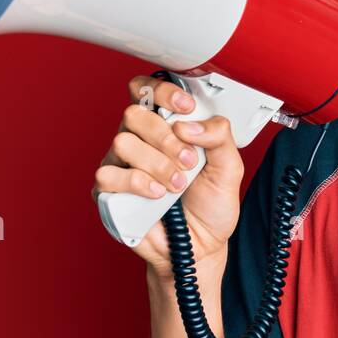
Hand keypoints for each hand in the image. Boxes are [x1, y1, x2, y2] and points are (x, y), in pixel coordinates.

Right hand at [92, 75, 243, 275]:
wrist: (201, 246)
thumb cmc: (210, 205)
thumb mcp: (229, 167)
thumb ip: (220, 137)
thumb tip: (190, 124)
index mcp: (166, 127)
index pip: (149, 90)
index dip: (163, 92)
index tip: (186, 107)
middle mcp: (140, 140)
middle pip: (134, 114)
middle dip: (166, 138)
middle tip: (189, 161)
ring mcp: (121, 164)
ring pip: (122, 142)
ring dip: (157, 164)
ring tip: (177, 185)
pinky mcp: (109, 191)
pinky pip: (108, 174)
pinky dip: (137, 183)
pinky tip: (156, 195)